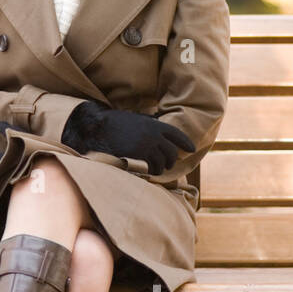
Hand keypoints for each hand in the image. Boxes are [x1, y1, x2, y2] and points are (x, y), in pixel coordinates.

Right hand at [60, 100, 194, 175]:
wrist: (100, 128)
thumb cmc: (115, 123)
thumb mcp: (137, 119)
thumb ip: (150, 126)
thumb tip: (160, 134)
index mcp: (155, 125)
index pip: (177, 134)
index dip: (186, 142)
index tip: (192, 149)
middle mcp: (154, 135)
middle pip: (172, 152)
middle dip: (172, 160)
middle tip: (169, 165)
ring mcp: (147, 146)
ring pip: (163, 162)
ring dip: (162, 168)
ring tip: (158, 170)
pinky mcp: (139, 156)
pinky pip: (152, 167)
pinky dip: (153, 171)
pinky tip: (150, 172)